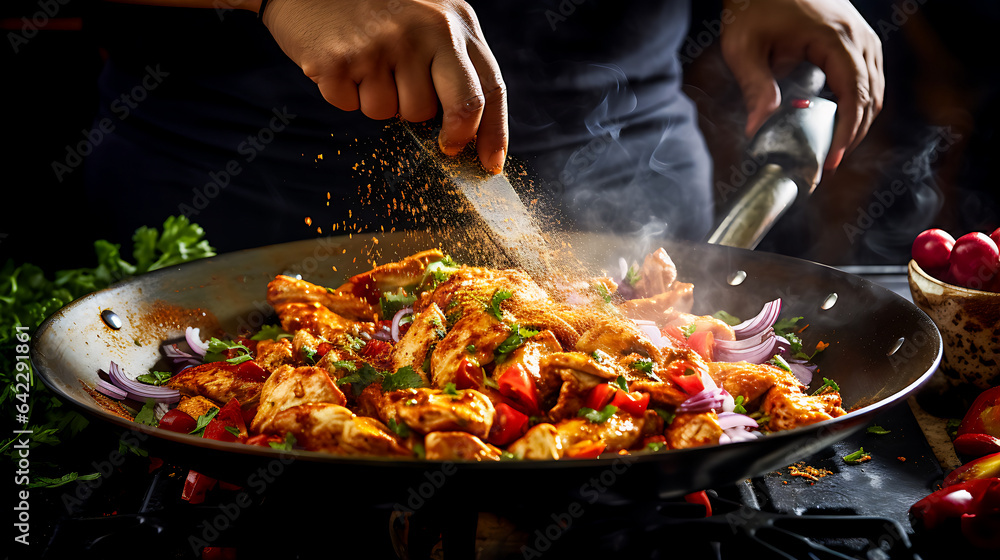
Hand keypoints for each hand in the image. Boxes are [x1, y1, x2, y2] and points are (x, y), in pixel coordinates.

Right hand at [261, 0, 507, 172]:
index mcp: (454, 22)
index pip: (489, 87)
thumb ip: (451, 62)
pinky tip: (342, 61)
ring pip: (399, 113)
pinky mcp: (343, 60)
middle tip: (443, 146)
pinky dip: (346, 93)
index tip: (490, 164)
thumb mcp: (429, 18)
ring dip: (382, 102)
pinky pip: (354, 106)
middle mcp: (426, 30)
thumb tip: (467, 131)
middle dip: (454, 136)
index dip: (493, 132)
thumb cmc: (374, 6)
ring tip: (368, 64)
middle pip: (459, 109)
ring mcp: (384, 45)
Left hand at [720, 0, 883, 169]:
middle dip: (853, 134)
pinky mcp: (856, 38)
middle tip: (829, 162)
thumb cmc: (755, 4)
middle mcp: (858, 37)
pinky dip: (858, 103)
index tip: (832, 157)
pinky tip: (836, 121)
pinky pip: (867, 77)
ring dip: (858, 121)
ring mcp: (861, 36)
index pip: (855, 94)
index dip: (847, 131)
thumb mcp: (745, 47)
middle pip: (872, 96)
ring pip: (875, 89)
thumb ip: (754, 88)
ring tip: (833, 147)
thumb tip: (757, 128)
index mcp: (835, 39)